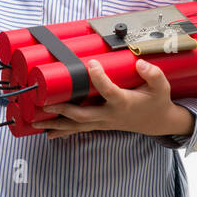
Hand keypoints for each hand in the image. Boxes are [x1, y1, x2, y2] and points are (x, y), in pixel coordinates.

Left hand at [30, 58, 194, 139]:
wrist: (157, 122)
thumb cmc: (156, 101)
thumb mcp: (161, 87)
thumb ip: (152, 74)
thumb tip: (140, 63)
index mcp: (123, 102)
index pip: (108, 90)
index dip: (99, 78)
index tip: (91, 63)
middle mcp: (110, 114)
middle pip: (83, 115)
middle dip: (63, 110)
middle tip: (46, 103)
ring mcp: (103, 122)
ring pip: (76, 125)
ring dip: (55, 124)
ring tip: (35, 121)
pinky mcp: (99, 124)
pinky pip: (78, 129)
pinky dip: (62, 131)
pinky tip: (47, 133)